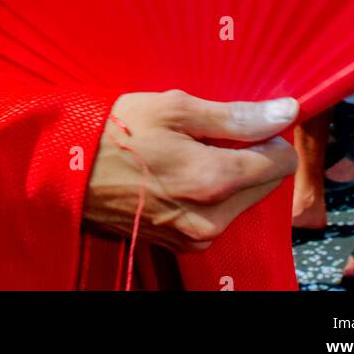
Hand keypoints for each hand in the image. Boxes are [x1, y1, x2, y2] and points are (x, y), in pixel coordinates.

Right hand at [84, 89, 298, 252]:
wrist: (68, 171)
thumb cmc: (118, 131)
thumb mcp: (174, 108)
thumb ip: (235, 115)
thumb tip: (285, 112)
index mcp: (214, 180)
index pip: (280, 161)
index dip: (268, 135)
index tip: (244, 120)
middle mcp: (212, 218)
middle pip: (264, 183)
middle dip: (250, 155)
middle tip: (210, 133)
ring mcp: (196, 237)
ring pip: (242, 200)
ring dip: (229, 175)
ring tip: (189, 150)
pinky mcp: (182, 245)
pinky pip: (218, 214)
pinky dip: (210, 193)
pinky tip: (179, 172)